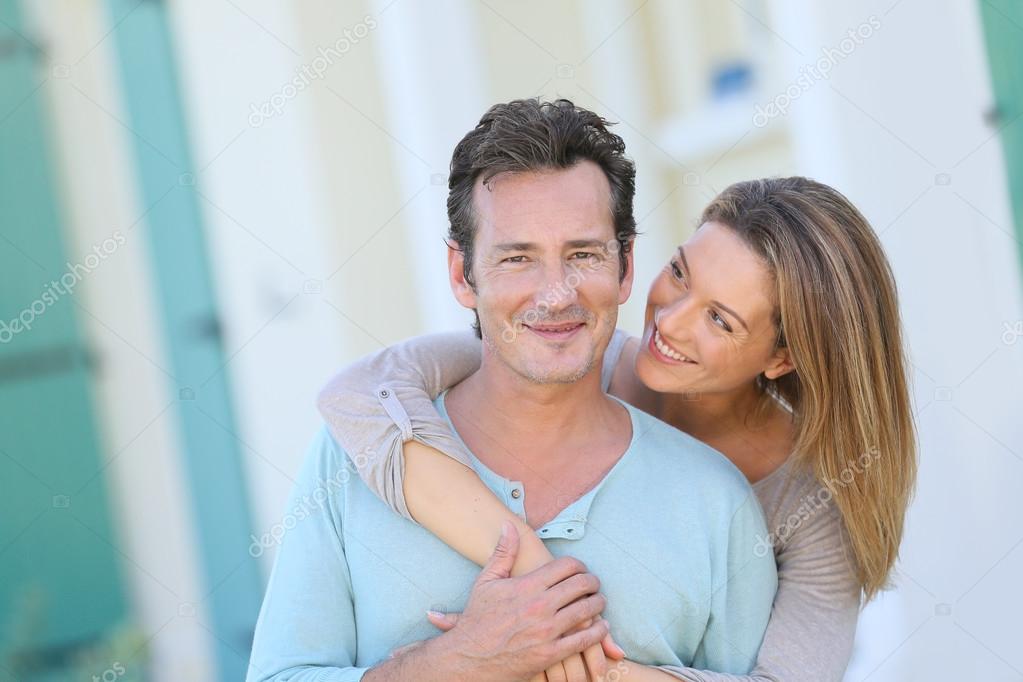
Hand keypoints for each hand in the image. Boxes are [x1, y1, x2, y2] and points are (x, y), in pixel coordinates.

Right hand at [428, 521, 610, 680]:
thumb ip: (504, 552)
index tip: (580, 569)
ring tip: (599, 602)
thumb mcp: (487, 581)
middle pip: (581, 585)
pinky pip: (584, 640)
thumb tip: (510, 524)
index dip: (579, 565)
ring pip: (587, 610)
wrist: (468, 657)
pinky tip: (601, 627)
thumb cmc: (477, 618)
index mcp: (527, 585)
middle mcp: (539, 606)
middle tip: (594, 584)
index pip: (567, 566)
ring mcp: (546, 631)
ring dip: (598, 603)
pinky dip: (598, 632)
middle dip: (592, 582)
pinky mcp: (550, 654)